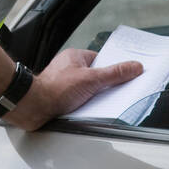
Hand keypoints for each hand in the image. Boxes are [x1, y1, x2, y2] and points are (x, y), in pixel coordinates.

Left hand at [4, 48, 142, 131]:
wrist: (33, 107)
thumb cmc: (56, 88)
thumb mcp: (92, 79)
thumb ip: (115, 74)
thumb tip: (135, 67)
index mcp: (76, 57)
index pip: (101, 60)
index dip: (113, 68)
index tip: (126, 75)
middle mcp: (69, 68)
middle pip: (96, 76)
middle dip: (104, 86)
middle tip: (115, 93)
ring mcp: (64, 83)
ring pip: (87, 90)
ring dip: (94, 98)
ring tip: (100, 104)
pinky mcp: (60, 98)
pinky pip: (79, 100)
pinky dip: (85, 106)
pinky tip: (88, 111)